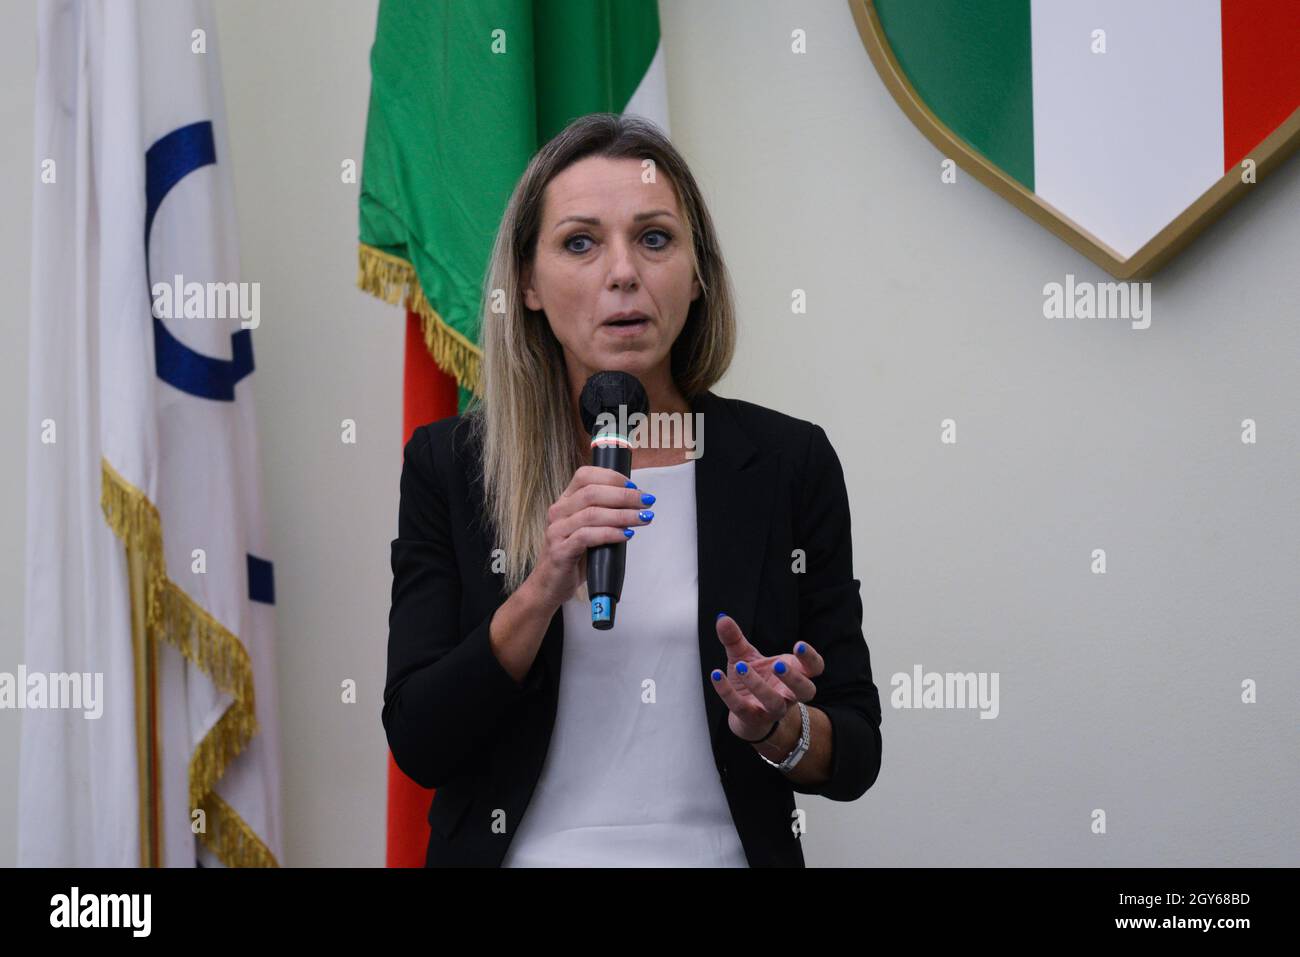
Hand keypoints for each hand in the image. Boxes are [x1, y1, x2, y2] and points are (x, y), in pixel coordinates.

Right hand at [523, 465, 656, 609]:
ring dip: (623, 514)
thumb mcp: (589, 528)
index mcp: (565, 501)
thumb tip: (636, 504)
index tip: (634, 486)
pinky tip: (626, 535)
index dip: (611, 477)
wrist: (550, 584)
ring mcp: (557, 530)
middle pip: (592, 492)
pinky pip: (587, 536)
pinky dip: (610, 533)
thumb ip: (605, 514)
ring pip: (592, 513)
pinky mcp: (560, 550)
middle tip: (646, 501)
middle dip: (624, 495)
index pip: (585, 475)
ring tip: (643, 518)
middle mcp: (558, 511)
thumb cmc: (575, 555)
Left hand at [709, 613, 823, 741]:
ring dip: (758, 686)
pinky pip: (741, 707)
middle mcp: (789, 694)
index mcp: (795, 674)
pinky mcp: (751, 717)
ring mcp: (772, 709)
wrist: (746, 715)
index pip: (815, 668)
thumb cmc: (754, 679)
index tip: (799, 644)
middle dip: (793, 678)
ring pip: (774, 703)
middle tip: (777, 664)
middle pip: (805, 690)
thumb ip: (735, 638)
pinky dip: (727, 692)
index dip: (811, 657)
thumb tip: (721, 618)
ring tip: (741, 666)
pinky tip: (716, 675)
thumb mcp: (744, 656)